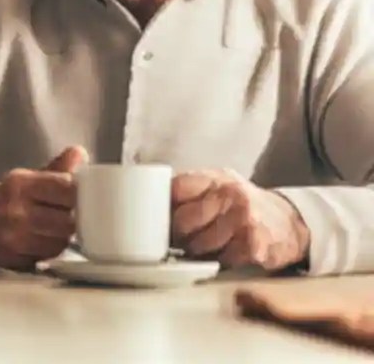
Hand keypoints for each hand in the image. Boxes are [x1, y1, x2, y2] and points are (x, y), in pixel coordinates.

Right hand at [0, 146, 85, 269]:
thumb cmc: (11, 199)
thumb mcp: (30, 179)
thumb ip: (58, 168)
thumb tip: (79, 153)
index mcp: (19, 183)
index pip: (65, 187)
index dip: (82, 193)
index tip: (90, 195)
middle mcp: (14, 209)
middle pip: (67, 218)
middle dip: (78, 218)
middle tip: (82, 215)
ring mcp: (13, 236)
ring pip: (61, 240)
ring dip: (67, 235)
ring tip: (64, 227)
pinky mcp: (15, 257)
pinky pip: (49, 255)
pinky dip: (55, 249)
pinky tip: (51, 240)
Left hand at [171, 170, 310, 270]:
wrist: (289, 221)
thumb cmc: (242, 206)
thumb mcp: (219, 187)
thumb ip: (191, 191)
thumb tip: (149, 206)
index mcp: (215, 178)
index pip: (176, 188)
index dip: (165, 207)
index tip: (161, 216)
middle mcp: (230, 195)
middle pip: (183, 221)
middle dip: (179, 235)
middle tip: (183, 239)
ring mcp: (243, 219)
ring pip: (199, 245)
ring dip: (198, 252)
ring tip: (206, 246)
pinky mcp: (254, 245)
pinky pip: (222, 260)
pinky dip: (221, 261)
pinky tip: (228, 253)